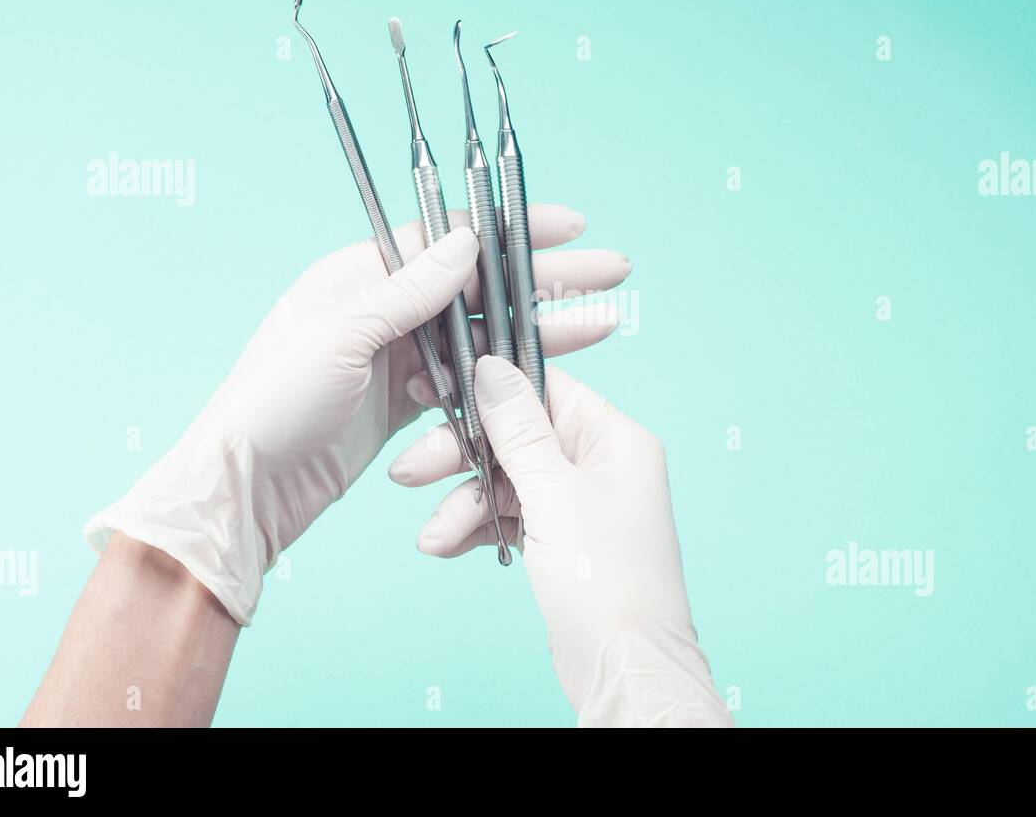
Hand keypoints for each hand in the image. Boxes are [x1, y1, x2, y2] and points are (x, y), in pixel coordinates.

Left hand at [85, 205, 628, 624]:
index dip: (512, 231)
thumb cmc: (272, 405)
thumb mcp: (339, 336)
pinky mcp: (409, 404)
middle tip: (612, 271)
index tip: (570, 227)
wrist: (248, 489)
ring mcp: (399, 358)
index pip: (449, 238)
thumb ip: (407, 292)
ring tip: (605, 323)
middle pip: (481, 286)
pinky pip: (472, 381)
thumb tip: (466, 242)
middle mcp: (384, 308)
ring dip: (542, 330)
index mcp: (360, 273)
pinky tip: (552, 370)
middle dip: (549, 279)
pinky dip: (509, 375)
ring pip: (486, 335)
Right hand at [389, 357, 733, 726]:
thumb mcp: (553, 493)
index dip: (492, 390)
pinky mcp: (560, 541)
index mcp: (614, 440)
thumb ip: (518, 429)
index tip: (440, 391)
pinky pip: (509, 517)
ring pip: (505, 481)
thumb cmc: (607, 582)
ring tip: (432, 536)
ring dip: (463, 504)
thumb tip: (492, 367)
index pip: (546, 389)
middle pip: (517, 437)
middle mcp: (599, 466)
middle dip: (462, 455)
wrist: (623, 668)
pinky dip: (477, 529)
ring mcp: (579, 505)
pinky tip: (445, 545)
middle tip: (411, 470)